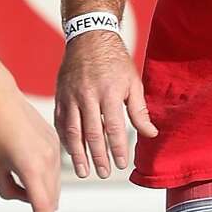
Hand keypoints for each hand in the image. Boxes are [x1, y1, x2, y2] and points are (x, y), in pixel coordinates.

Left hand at [0, 86, 61, 211]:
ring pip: (55, 182)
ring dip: (44, 193)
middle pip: (51, 197)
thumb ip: (9, 190)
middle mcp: (48, 162)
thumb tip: (25, 196)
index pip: (42, 206)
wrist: (1, 102)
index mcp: (31, 170)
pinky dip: (46, 178)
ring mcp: (54, 151)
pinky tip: (32, 172)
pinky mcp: (55, 142)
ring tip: (27, 191)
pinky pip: (55, 168)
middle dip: (42, 209)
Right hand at [55, 30, 157, 179]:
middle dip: (98, 157)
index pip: (113, 127)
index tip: (122, 165)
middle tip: (103, 173)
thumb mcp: (133, 82)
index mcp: (109, 92)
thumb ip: (139, 110)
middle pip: (92, 133)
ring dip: (78, 154)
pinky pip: (61, 122)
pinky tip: (70, 152)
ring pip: (72, 131)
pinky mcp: (60, 95)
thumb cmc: (115, 61)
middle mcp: (87, 95)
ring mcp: (71, 96)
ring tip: (83, 171)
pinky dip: (65, 139)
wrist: (88, 37)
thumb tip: (151, 134)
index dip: (117, 148)